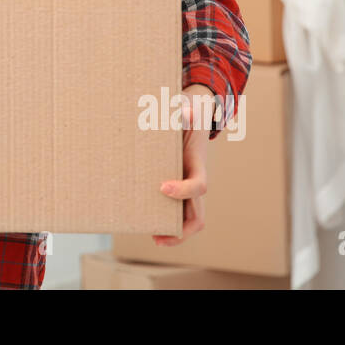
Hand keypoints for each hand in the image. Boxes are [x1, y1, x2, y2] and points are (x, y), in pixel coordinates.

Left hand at [153, 85, 211, 245]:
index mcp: (198, 164)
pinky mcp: (176, 188)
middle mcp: (195, 180)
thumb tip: (184, 113)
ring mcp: (187, 188)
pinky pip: (176, 211)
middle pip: (198, 216)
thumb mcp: (187, 108)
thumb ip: (185, 110)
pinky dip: (164, 221)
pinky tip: (145, 221)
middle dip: (181, 231)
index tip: (162, 187)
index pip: (199, 186)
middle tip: (158, 237)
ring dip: (173, 233)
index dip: (184, 190)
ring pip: (188, 219)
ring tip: (152, 236)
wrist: (192, 115)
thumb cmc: (187, 112)